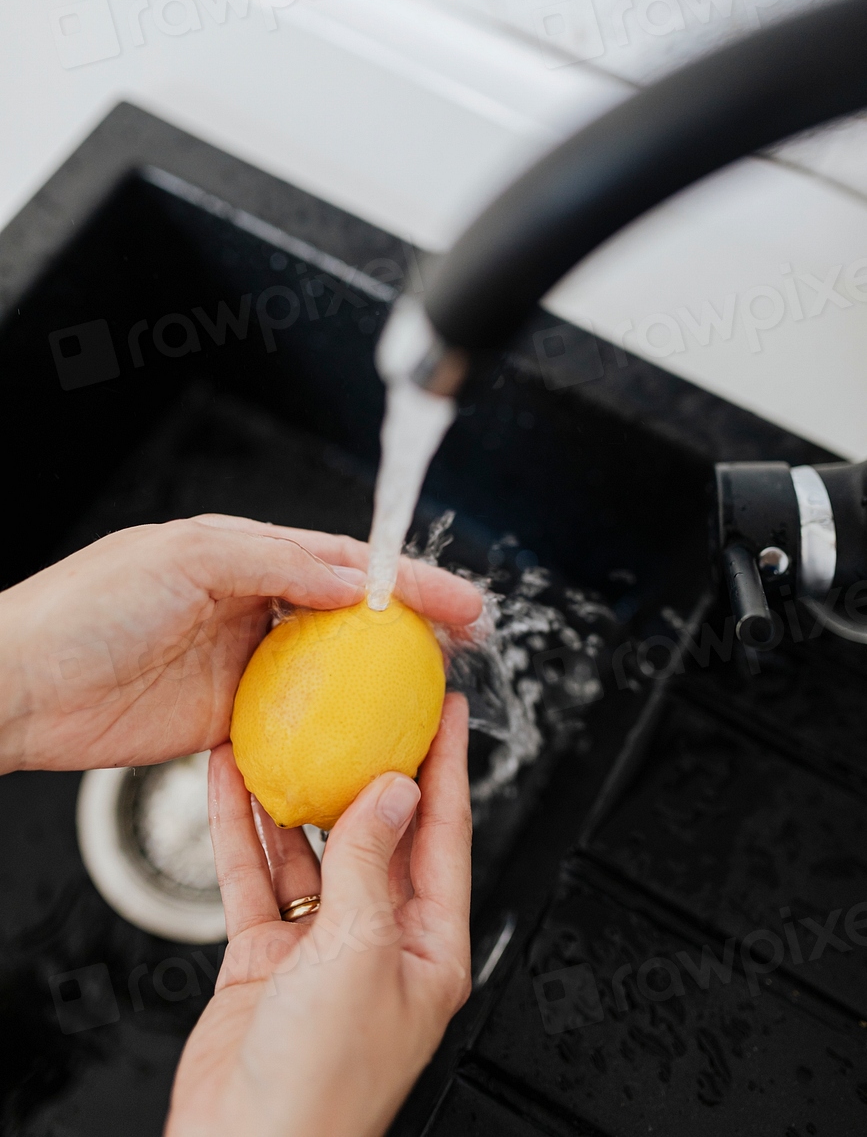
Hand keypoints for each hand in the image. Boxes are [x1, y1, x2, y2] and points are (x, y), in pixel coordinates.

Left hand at [0, 516, 481, 772]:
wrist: (21, 686)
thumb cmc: (85, 607)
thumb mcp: (185, 556)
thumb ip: (275, 562)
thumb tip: (354, 581)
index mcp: (242, 553)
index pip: (342, 560)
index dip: (405, 578)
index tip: (457, 599)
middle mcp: (248, 604)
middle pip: (347, 614)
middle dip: (410, 627)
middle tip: (464, 645)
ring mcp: (239, 663)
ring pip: (328, 669)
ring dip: (378, 680)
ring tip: (431, 697)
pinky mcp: (223, 718)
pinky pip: (291, 722)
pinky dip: (329, 730)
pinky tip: (363, 742)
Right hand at [167, 692, 471, 1136]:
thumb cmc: (321, 1087)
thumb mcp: (358, 954)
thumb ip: (371, 863)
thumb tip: (395, 788)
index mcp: (429, 945)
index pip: (445, 833)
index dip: (448, 765)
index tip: (447, 709)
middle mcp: (380, 940)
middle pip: (380, 831)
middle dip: (372, 765)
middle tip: (369, 703)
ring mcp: (321, 947)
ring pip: (312, 848)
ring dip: (294, 793)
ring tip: (286, 730)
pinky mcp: (266, 957)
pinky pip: (256, 877)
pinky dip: (242, 831)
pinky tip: (230, 784)